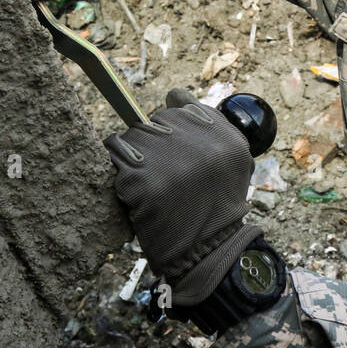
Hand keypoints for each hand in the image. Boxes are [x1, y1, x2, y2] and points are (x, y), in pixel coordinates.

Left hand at [105, 89, 262, 304]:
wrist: (208, 252)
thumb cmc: (216, 205)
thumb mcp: (231, 161)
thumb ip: (208, 124)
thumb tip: (173, 95)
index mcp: (223, 136)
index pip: (180, 103)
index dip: (171, 123)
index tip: (174, 145)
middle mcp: (200, 144)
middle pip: (152, 121)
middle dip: (152, 144)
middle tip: (166, 176)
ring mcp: (170, 162)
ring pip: (130, 137)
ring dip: (134, 160)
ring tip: (153, 186)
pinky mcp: (143, 182)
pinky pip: (115, 160)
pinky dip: (121, 176)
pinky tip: (138, 195)